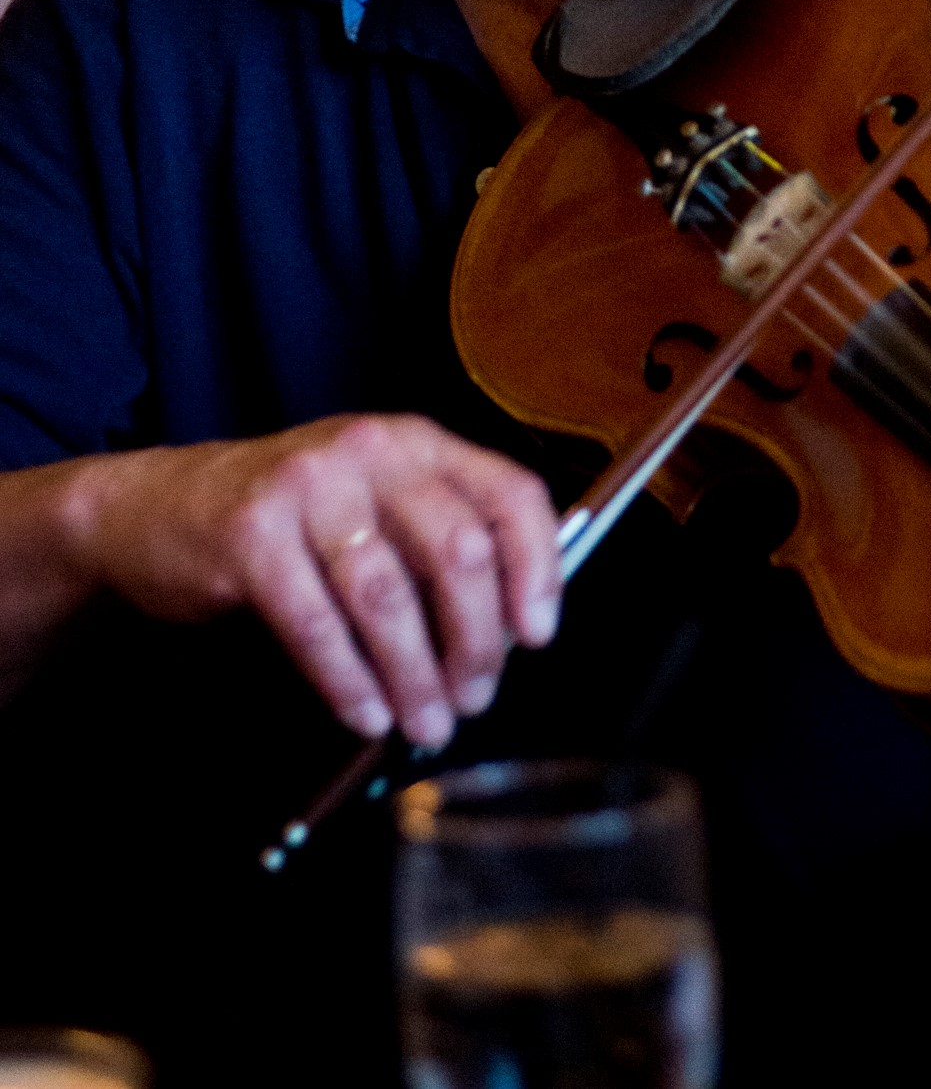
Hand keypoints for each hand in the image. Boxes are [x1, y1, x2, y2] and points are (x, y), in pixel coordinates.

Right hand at [55, 415, 561, 747]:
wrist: (159, 507)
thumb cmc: (291, 518)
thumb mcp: (377, 505)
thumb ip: (439, 545)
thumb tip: (508, 630)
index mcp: (419, 444)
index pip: (510, 494)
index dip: (537, 569)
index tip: (538, 634)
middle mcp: (372, 452)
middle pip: (458, 550)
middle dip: (476, 640)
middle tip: (475, 695)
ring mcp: (310, 486)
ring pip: (388, 595)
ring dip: (415, 674)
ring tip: (426, 720)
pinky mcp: (252, 533)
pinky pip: (317, 623)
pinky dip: (349, 681)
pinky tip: (366, 712)